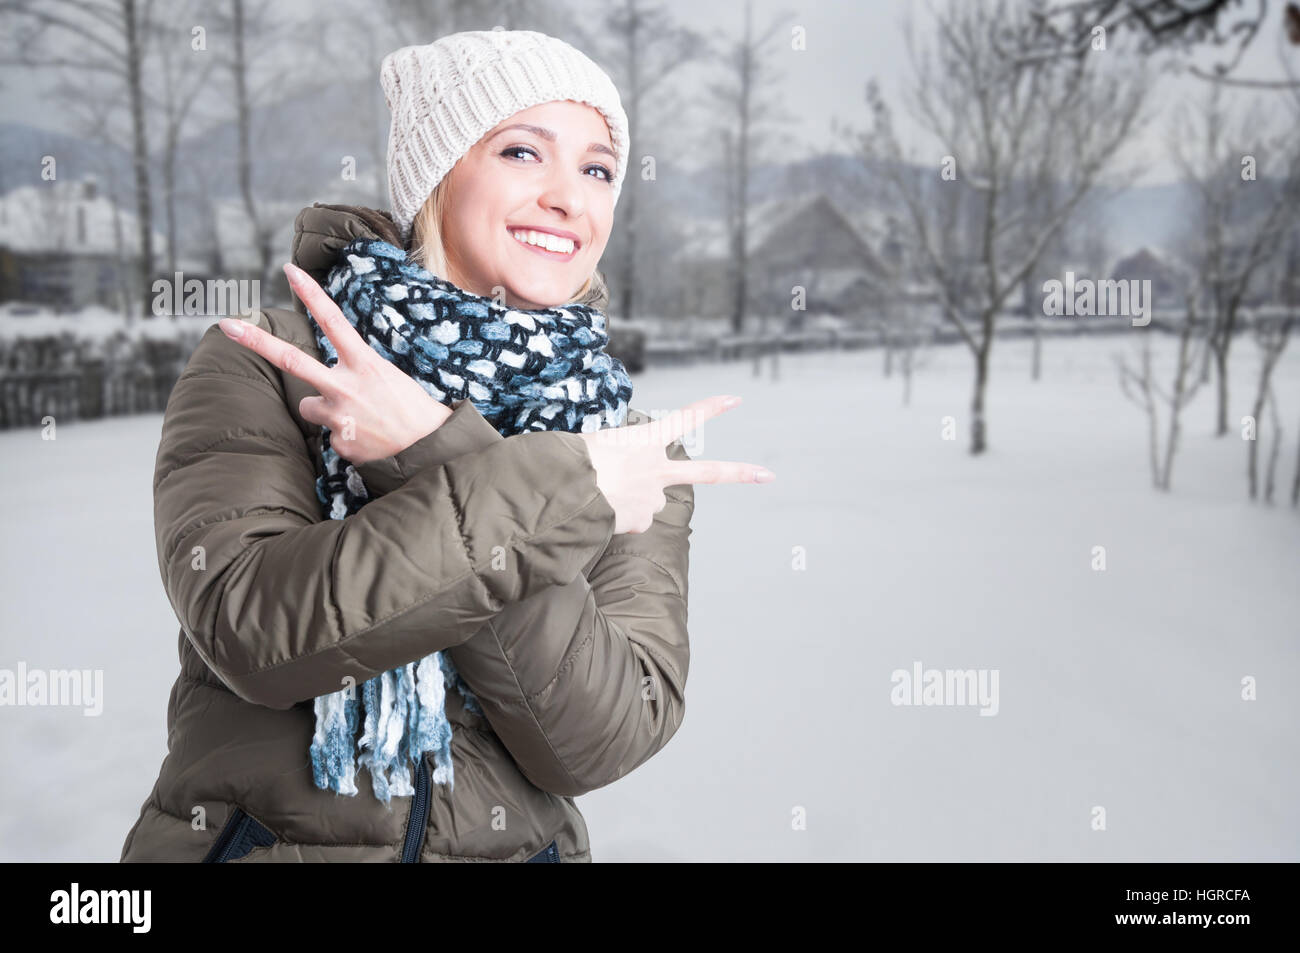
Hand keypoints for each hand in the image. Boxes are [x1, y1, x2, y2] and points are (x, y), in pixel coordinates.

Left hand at [217, 262, 451, 465]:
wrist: (431, 452)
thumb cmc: (415, 411)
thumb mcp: (390, 379)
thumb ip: (357, 375)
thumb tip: (329, 386)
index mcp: (365, 364)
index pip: (332, 321)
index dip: (310, 294)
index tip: (288, 270)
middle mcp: (347, 387)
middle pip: (292, 360)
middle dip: (257, 342)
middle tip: (227, 325)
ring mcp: (338, 416)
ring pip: (309, 406)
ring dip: (325, 411)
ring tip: (358, 420)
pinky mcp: (337, 443)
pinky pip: (329, 435)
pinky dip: (344, 438)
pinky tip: (367, 441)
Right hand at [579, 395, 773, 534]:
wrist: (568, 491)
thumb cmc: (573, 461)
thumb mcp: (593, 440)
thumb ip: (613, 450)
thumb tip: (615, 472)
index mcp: (644, 439)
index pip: (684, 419)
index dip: (710, 408)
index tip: (735, 400)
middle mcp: (656, 468)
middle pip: (706, 472)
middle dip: (738, 473)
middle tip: (767, 474)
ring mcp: (653, 497)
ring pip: (651, 501)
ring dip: (632, 500)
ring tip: (602, 494)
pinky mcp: (642, 520)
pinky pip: (631, 520)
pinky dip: (617, 517)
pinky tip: (600, 510)